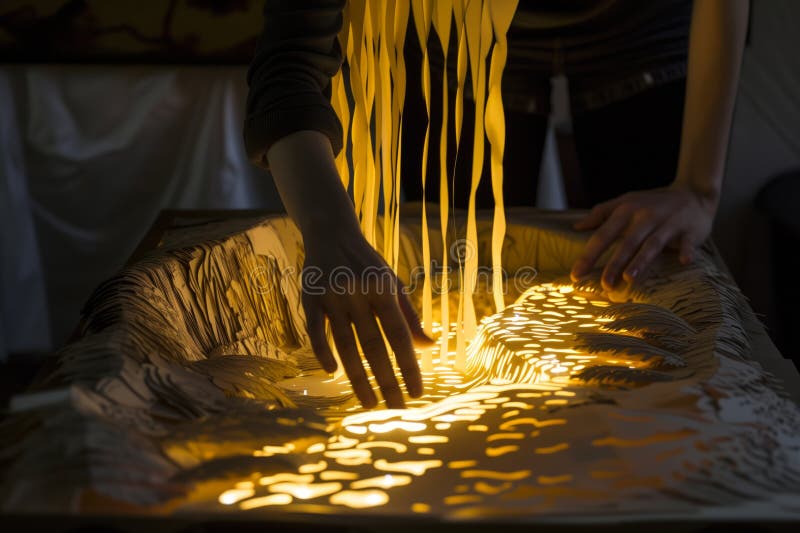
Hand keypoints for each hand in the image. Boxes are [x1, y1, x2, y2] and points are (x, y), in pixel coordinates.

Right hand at [301, 228, 432, 408]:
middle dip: (387, 380)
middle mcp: (357, 292)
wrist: (330, 231)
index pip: (399, 335)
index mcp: (383, 287)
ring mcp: (331, 295)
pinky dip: (323, 351)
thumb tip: (428, 347)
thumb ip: (408, 315)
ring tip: (369, 403)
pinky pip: (315, 330)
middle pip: (374, 345)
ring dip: (357, 377)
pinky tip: (332, 373)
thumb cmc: (367, 263)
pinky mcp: (309, 297)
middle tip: (396, 409)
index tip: (417, 393)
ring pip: (346, 344)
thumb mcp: (392, 282)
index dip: (409, 365)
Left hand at [570, 184, 716, 290]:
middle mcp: (646, 216)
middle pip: (627, 243)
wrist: (693, 192)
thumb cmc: (652, 203)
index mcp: (627, 210)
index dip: (589, 255)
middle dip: (615, 264)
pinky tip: (684, 261)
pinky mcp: (690, 230)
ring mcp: (669, 223)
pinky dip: (687, 250)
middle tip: (604, 284)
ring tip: (629, 278)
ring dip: (642, 260)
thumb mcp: (625, 201)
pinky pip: (688, 242)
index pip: (604, 235)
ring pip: (653, 244)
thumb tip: (577, 227)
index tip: (576, 275)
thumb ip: (601, 213)